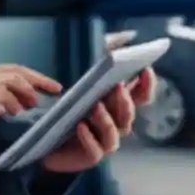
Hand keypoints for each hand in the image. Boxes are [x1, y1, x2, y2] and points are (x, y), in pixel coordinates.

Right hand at [0, 64, 61, 145]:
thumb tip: (5, 107)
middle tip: (55, 88)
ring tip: (33, 103)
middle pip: (15, 69)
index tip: (43, 85)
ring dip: (26, 91)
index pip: (7, 70)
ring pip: (13, 78)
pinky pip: (5, 94)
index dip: (28, 76)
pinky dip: (13, 102)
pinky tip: (15, 111)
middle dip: (38, 78)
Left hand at [39, 32, 157, 173]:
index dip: (147, 84)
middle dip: (125, 100)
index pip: (141, 97)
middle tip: (116, 85)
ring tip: (96, 107)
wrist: (47, 140)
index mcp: (118, 107)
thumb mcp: (85, 82)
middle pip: (129, 114)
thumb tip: (120, 38)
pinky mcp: (90, 156)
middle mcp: (117, 125)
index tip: (145, 68)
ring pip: (115, 133)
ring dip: (108, 120)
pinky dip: (89, 138)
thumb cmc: (70, 109)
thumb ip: (103, 61)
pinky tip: (81, 126)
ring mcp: (105, 142)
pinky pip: (95, 150)